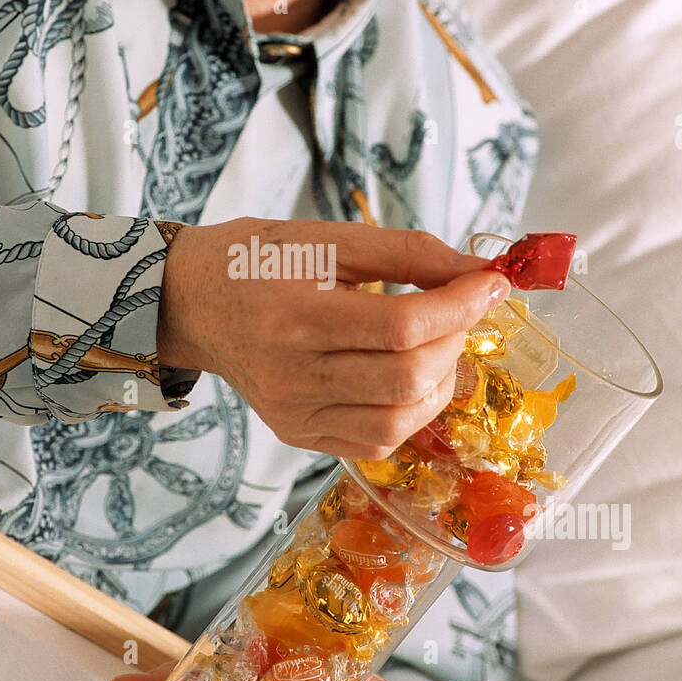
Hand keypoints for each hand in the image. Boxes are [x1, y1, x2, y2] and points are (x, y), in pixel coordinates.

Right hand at [157, 218, 509, 458]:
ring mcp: (293, 413)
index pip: (401, 326)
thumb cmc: (255, 261)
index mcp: (293, 314)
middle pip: (406, 377)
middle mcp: (290, 374)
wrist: (191, 304)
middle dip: (455, 340)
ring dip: (440, 382)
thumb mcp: (325, 237)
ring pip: (398, 421)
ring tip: (436, 345)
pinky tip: (408, 378)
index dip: (461, 306)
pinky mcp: (297, 434)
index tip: (490, 284)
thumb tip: (476, 270)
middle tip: (459, 309)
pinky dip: (409, 413)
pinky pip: (375, 443)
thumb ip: (405, 251)